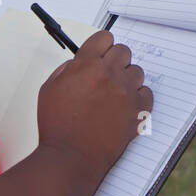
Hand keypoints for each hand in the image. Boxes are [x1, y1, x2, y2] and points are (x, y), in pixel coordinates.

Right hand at [36, 30, 152, 179]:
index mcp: (86, 65)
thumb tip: (80, 63)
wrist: (71, 157)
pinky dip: (138, 96)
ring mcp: (126, 93)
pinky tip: (125, 105)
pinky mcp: (138, 111)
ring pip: (136, 71)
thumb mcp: (48, 89)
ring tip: (114, 94)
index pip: (104, 37)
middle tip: (106, 75)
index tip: (100, 54)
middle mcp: (109, 75)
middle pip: (123, 51)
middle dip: (114, 60)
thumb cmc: (57, 127)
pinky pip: (147, 92)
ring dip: (127, 78)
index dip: (101, 46)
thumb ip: (66, 70)